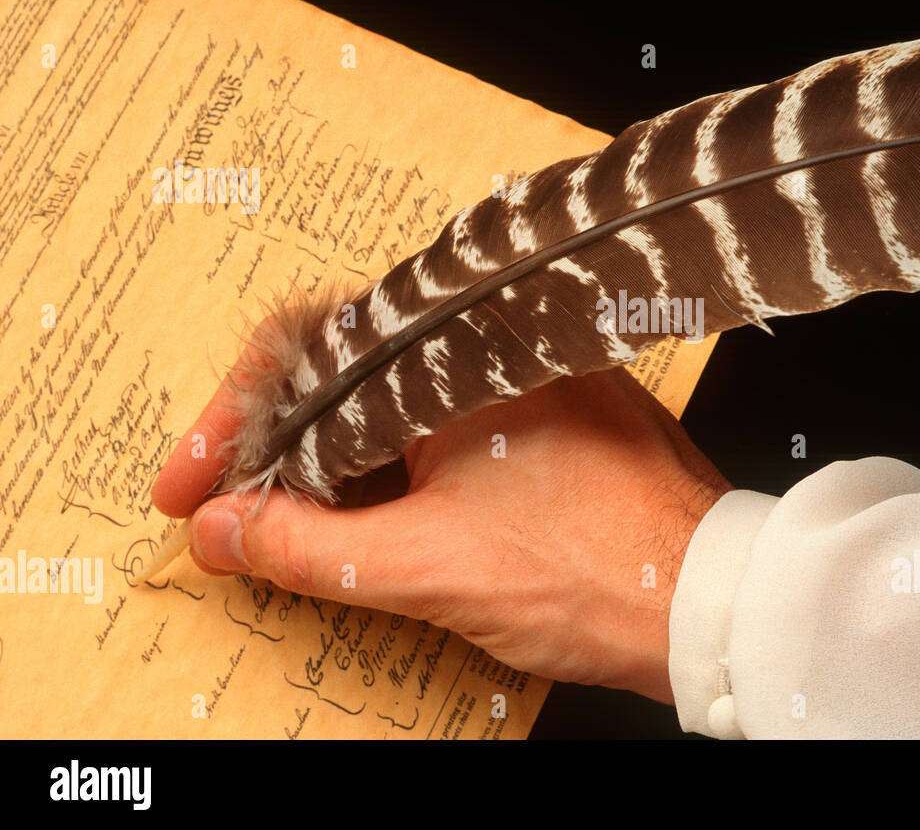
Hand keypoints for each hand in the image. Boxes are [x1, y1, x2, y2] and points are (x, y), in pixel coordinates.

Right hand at [150, 366, 731, 703]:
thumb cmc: (592, 571)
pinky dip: (391, 464)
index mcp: (458, 351)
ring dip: (330, 460)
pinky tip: (364, 516)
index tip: (190, 492)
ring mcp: (522, 373)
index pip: (304, 354)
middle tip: (223, 511)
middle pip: (343, 374)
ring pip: (392, 401)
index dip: (228, 425)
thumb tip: (220, 530)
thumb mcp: (426, 568)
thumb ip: (305, 547)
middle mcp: (490, 343)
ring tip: (282, 525)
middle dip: (272, 445)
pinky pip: (442, 420)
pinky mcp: (544, 409)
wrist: (707, 599)